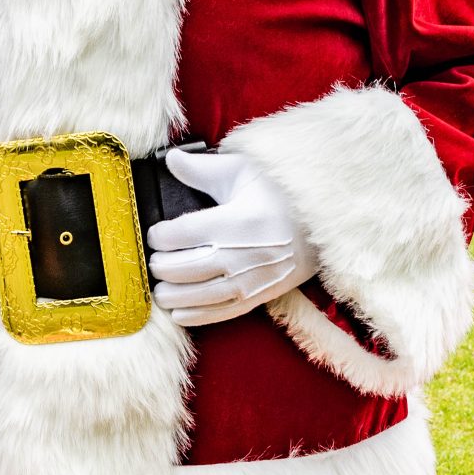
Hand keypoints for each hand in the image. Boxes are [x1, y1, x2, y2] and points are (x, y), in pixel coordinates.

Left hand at [144, 147, 319, 328]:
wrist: (319, 226)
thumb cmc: (277, 194)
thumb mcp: (242, 172)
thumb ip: (202, 168)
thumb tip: (171, 159)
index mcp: (233, 221)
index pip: (180, 234)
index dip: (159, 236)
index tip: (154, 233)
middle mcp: (239, 255)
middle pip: (183, 268)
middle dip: (160, 265)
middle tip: (154, 259)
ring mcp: (248, 281)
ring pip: (196, 295)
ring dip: (171, 294)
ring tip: (159, 287)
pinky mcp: (256, 297)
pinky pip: (218, 313)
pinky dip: (194, 315)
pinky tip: (177, 312)